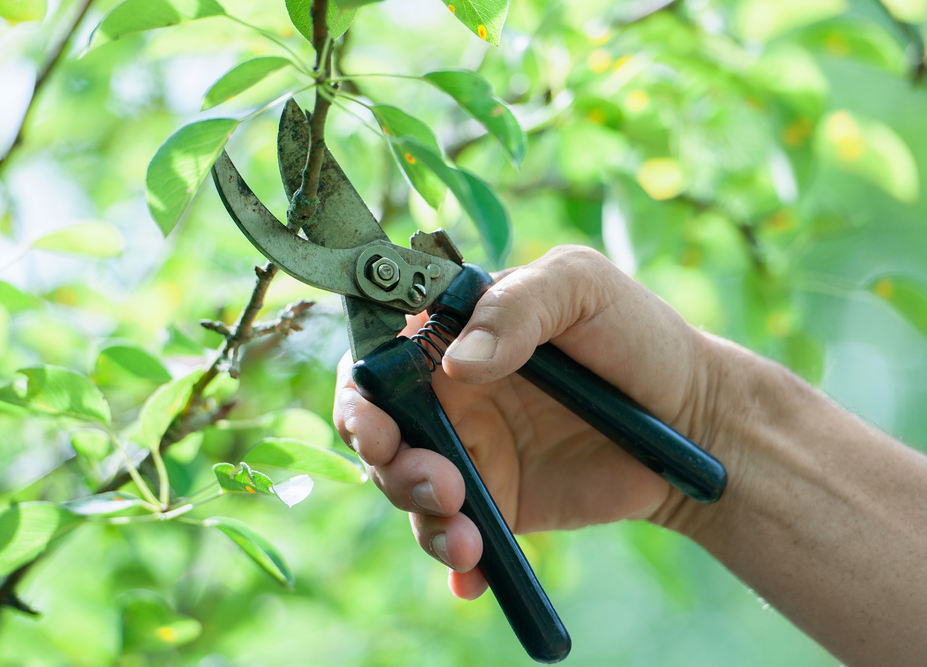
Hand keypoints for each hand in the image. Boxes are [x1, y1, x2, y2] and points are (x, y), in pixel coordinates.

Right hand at [333, 246, 725, 598]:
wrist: (695, 418)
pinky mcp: (498, 503)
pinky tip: (475, 578)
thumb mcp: (579, 286)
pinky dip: (458, 564)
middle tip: (437, 485)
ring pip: (410, 492)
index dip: (361, 395)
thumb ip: (515, 307)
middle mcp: (449, 395)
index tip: (379, 426)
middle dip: (389, 466)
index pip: (376, 361)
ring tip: (469, 536)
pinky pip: (458, 537)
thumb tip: (456, 364)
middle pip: (380, 434)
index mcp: (452, 336)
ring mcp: (471, 452)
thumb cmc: (635, 335)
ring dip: (424, 519)